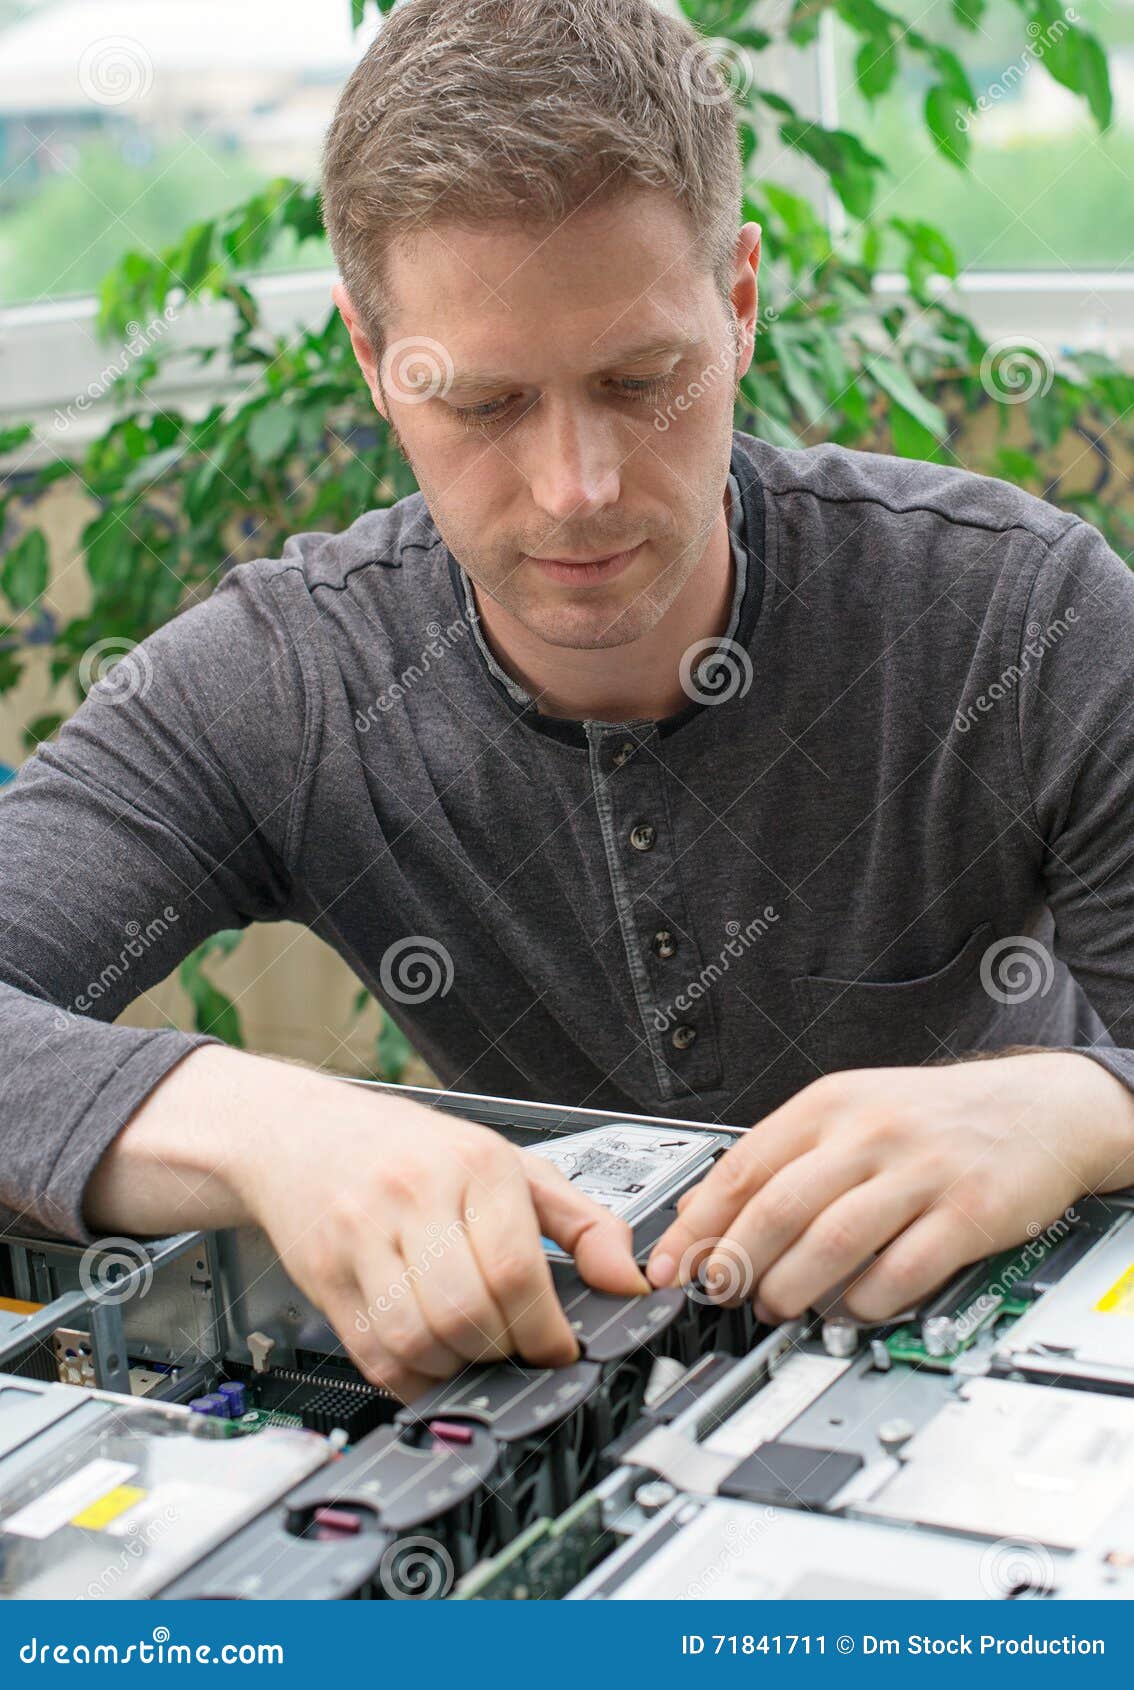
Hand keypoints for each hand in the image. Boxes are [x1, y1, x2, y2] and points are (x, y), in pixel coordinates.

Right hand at [229, 1091, 647, 1401]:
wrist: (302, 1133)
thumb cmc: (413, 1152)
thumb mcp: (511, 1166)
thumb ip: (583, 1223)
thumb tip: (631, 1281)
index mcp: (472, 1164)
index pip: (515, 1269)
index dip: (544, 1329)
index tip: (558, 1348)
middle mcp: (412, 1195)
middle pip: (467, 1313)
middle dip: (502, 1352)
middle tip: (514, 1351)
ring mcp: (360, 1236)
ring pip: (417, 1340)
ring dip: (456, 1368)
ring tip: (471, 1351)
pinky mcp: (324, 1275)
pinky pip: (373, 1354)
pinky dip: (411, 1376)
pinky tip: (430, 1358)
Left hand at [645, 1052, 1133, 1323]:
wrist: (1039, 1106)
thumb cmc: (932, 1117)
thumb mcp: (850, 1110)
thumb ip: (783, 1158)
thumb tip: (705, 1216)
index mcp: (830, 1104)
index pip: (744, 1167)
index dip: (698, 1223)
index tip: (669, 1265)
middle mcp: (869, 1133)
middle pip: (778, 1207)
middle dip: (735, 1262)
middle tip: (717, 1296)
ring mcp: (920, 1172)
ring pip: (833, 1240)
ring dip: (792, 1287)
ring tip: (775, 1308)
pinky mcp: (968, 1212)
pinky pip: (904, 1268)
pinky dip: (867, 1299)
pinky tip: (851, 1310)